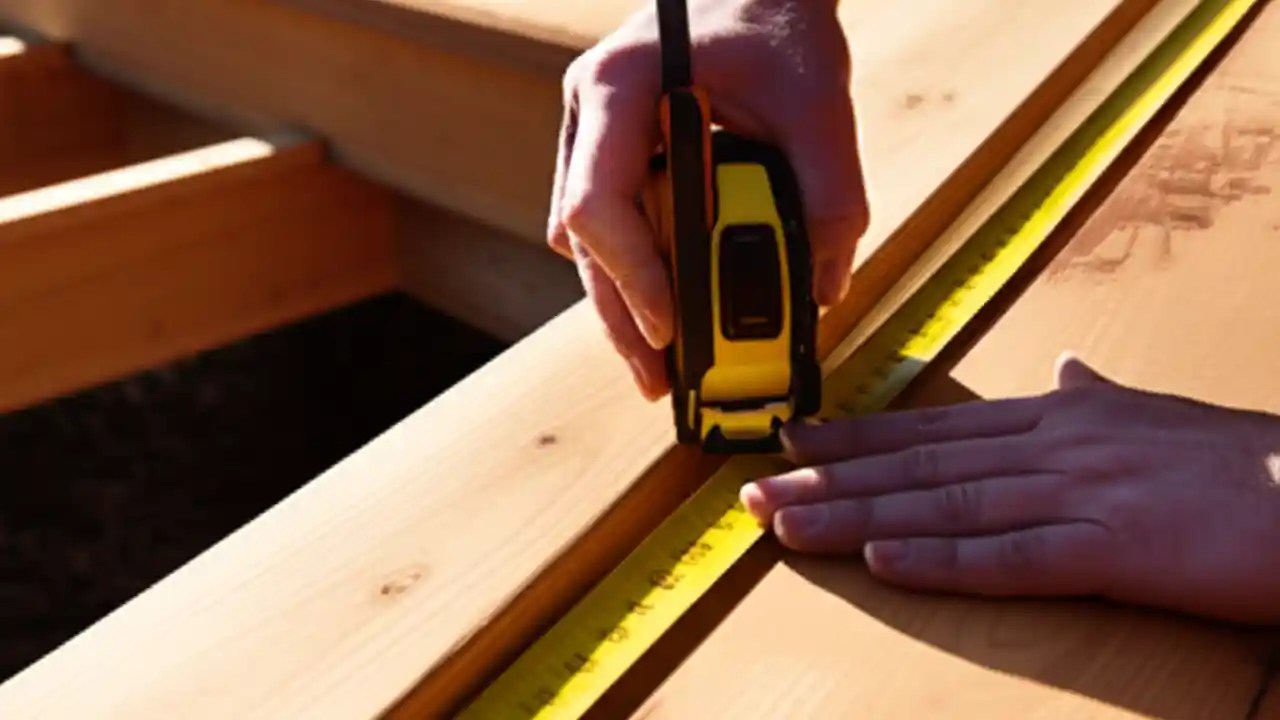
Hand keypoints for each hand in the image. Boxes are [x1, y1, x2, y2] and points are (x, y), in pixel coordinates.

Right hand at [551, 0, 869, 399]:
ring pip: (588, 241)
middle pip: (582, 238)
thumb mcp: (819, 102)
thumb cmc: (778, 21)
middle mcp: (590, 114)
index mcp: (620, 86)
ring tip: (658, 364)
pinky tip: (661, 313)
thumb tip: (822, 289)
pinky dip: (635, 272)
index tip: (669, 326)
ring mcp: (593, 135)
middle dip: (620, 315)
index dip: (630, 274)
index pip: (598, 201)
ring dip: (622, 303)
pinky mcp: (612, 153)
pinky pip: (611, 226)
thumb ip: (830, 194)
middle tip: (657, 379)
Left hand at [741, 353, 1279, 625]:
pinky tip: (882, 559)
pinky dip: (941, 560)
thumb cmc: (1242, 460)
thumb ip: (1095, 397)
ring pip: (945, 505)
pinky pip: (1013, 558)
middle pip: (920, 464)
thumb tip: (1060, 371)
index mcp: (1061, 418)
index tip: (794, 437)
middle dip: (829, 478)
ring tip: (785, 521)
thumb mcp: (1155, 414)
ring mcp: (1082, 494)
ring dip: (857, 515)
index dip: (856, 436)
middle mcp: (1055, 447)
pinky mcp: (1116, 550)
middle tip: (752, 487)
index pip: (935, 428)